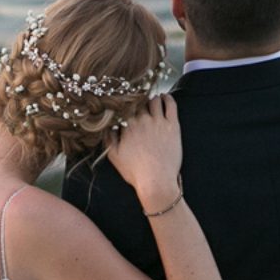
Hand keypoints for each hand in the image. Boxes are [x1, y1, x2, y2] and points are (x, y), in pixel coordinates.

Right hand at [104, 94, 180, 209]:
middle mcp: (142, 120)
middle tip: (139, 104)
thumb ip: (109, 138)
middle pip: (139, 101)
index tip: (126, 105)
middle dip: (138, 102)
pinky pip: (170, 104)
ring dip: (151, 99)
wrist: (156, 181)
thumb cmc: (135, 172)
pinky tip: (164, 98)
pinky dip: (167, 98)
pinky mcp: (173, 125)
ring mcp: (158, 121)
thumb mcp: (114, 156)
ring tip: (151, 102)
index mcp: (127, 125)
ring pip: (154, 100)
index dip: (125, 104)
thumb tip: (107, 125)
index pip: (124, 106)